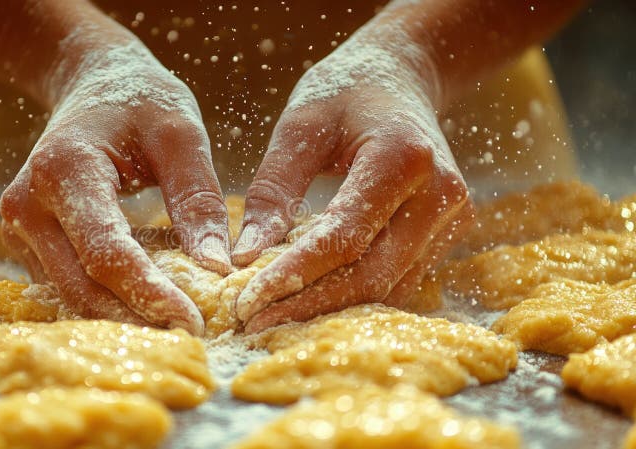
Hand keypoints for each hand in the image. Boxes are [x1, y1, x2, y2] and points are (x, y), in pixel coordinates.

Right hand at [0, 32, 230, 335]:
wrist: (93, 83)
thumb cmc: (141, 101)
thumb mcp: (180, 135)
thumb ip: (196, 198)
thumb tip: (217, 267)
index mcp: (64, 170)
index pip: (106, 252)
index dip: (149, 293)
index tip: (194, 321)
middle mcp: (28, 203)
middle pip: (81, 285)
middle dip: (137, 317)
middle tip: (193, 334)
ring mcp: (20, 225)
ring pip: (70, 292)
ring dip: (122, 315)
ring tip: (174, 324)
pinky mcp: (28, 238)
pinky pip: (66, 282)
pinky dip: (106, 298)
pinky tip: (146, 302)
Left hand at [232, 23, 473, 332]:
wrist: (401, 76)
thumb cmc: (345, 93)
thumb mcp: (299, 127)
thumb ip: (274, 191)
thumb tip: (243, 258)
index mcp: (403, 157)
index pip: (344, 237)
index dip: (293, 275)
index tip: (247, 301)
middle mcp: (441, 192)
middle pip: (372, 274)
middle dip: (308, 304)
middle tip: (254, 323)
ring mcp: (453, 216)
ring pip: (389, 287)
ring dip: (330, 309)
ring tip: (275, 317)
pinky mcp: (449, 230)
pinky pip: (400, 279)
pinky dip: (354, 295)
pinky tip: (313, 300)